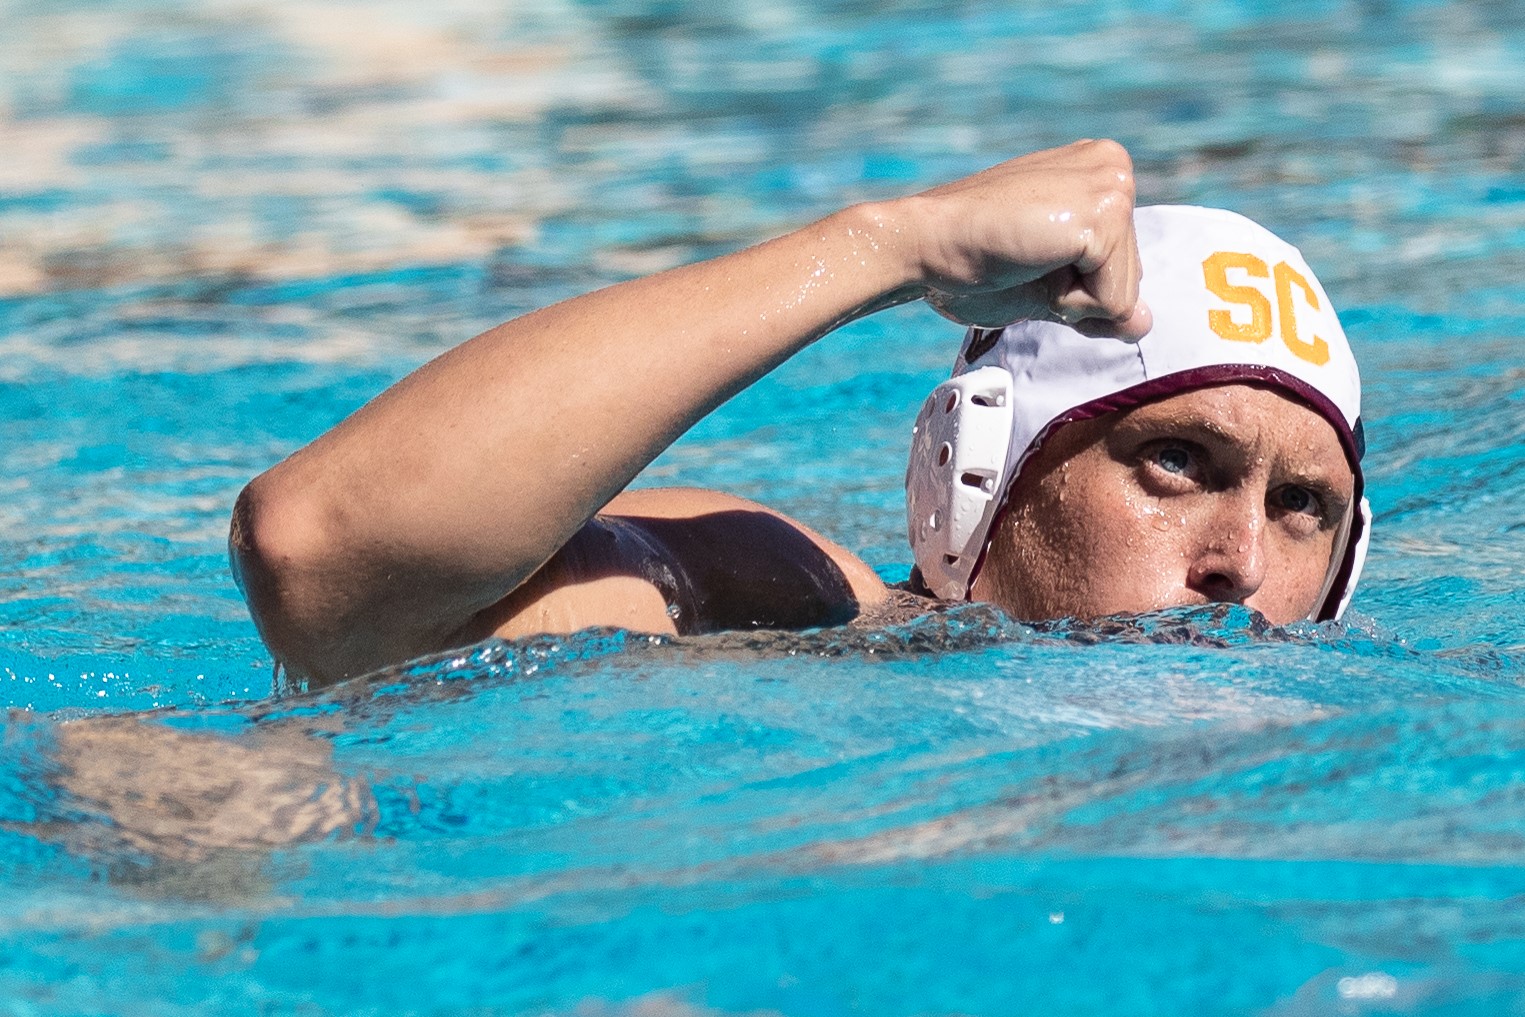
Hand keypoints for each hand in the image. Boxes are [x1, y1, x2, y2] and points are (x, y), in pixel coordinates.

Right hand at [896, 139, 1151, 339]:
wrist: (924, 245)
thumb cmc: (972, 260)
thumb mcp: (1050, 286)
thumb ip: (1100, 302)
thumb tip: (1144, 324)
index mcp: (1099, 170)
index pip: (1121, 264)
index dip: (1075, 285)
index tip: (1027, 256)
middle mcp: (1114, 165)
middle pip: (1131, 277)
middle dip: (1077, 291)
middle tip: (1023, 258)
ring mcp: (1112, 186)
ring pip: (1124, 293)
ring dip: (1071, 297)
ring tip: (1025, 258)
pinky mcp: (1103, 217)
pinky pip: (1111, 302)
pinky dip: (1068, 303)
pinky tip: (1030, 263)